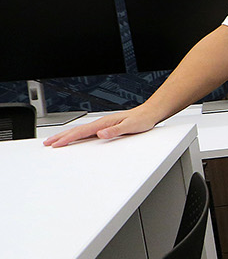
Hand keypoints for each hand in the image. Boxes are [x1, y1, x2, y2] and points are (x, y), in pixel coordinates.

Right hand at [43, 107, 158, 147]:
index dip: (67, 139)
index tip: (56, 144)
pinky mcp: (106, 128)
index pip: (81, 132)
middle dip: (61, 137)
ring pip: (80, 131)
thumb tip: (101, 134)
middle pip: (76, 131)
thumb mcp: (130, 126)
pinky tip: (75, 140)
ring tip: (56, 141)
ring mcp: (102, 125)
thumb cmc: (142, 120)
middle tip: (47, 143)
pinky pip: (87, 133)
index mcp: (103, 123)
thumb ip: (115, 131)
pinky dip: (77, 136)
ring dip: (66, 136)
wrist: (149, 114)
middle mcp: (101, 123)